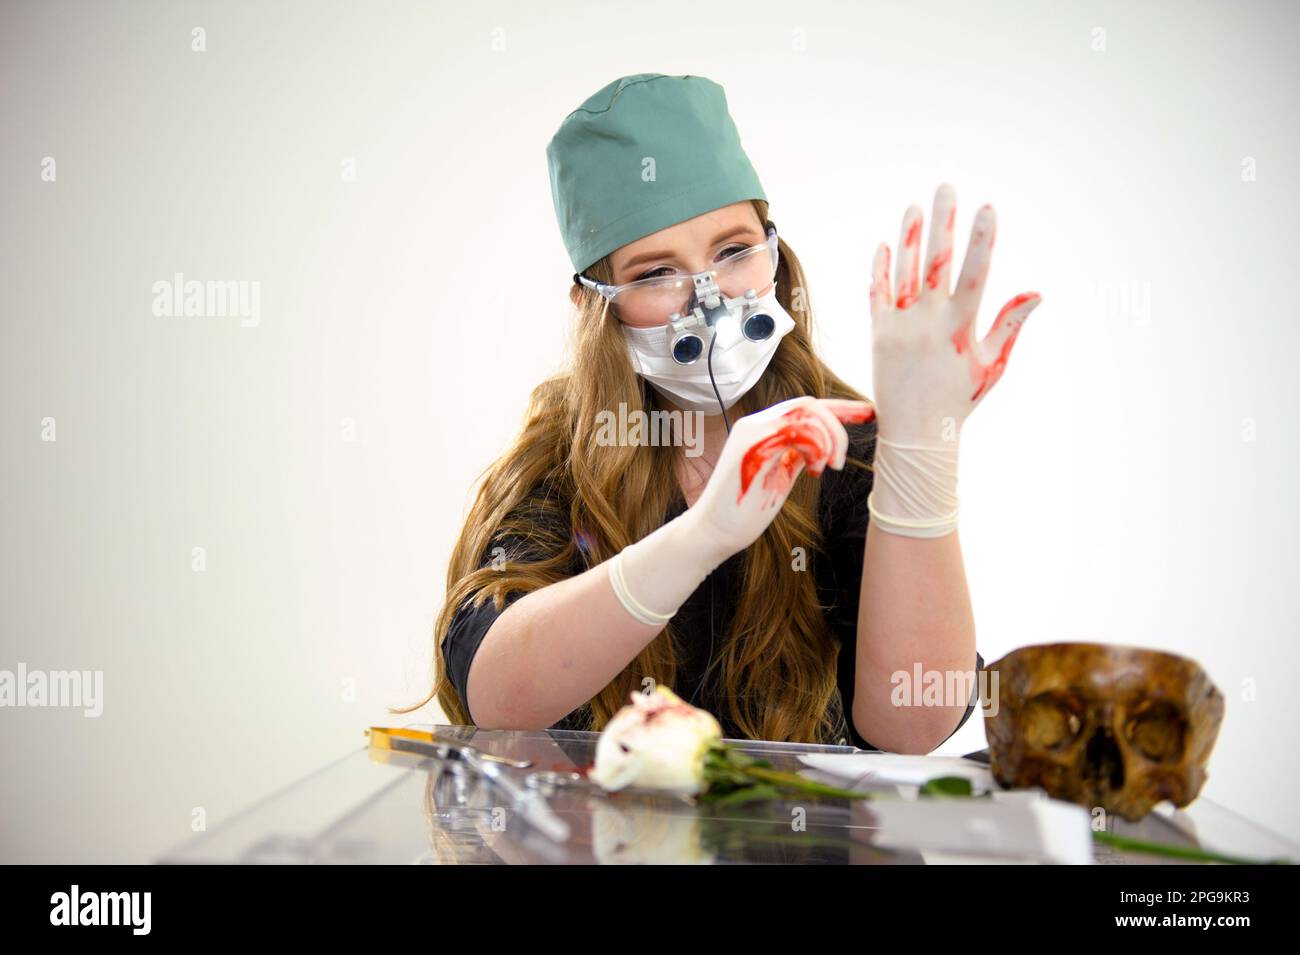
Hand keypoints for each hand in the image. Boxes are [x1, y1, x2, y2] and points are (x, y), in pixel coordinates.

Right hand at [682, 396, 875, 559]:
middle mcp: (757, 424)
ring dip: (829, 439)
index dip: (840, 408)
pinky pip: (796, 430)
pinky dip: (815, 447)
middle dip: (839, 423)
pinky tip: (813, 470)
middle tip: (842, 462)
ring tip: (830, 468)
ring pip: (807, 412)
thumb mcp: (779, 477)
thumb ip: (795, 456)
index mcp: (763, 430)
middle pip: (810, 404)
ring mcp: (754, 433)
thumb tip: (820, 448)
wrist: (712, 532)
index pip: (806, 408)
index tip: (868, 414)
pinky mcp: (754, 447)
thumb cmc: (743, 511)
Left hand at [869, 183, 1040, 446]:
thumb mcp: (991, 365)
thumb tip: (1036, 292)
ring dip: (910, 237)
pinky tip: (885, 244)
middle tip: (947, 188)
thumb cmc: (958, 398)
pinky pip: (877, 294)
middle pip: (937, 263)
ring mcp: (899, 327)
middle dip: (944, 223)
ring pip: (904, 272)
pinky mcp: (878, 334)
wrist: (914, 431)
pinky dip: (880, 269)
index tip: (988, 208)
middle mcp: (928, 324)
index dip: (981, 240)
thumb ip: (1008, 325)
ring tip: (915, 206)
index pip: (975, 275)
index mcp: (960, 329)